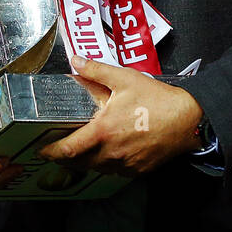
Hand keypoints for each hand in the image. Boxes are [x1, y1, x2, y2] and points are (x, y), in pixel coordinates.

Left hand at [38, 56, 203, 176]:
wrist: (190, 120)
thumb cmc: (157, 99)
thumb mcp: (124, 78)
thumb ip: (96, 70)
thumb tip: (76, 59)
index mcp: (102, 132)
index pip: (67, 150)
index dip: (50, 152)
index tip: (41, 149)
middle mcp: (111, 153)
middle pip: (78, 164)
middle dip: (66, 159)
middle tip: (60, 149)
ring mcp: (126, 165)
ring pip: (97, 169)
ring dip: (87, 162)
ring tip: (83, 150)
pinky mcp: (139, 170)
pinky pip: (116, 172)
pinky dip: (108, 165)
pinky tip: (110, 152)